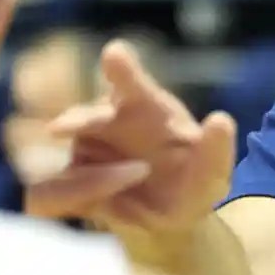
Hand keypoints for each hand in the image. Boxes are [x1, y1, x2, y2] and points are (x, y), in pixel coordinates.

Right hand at [24, 40, 236, 266]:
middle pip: (86, 116)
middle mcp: (108, 125)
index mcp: (145, 109)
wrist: (173, 221)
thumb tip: (221, 119)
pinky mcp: (69, 186)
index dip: (123, 70)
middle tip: (61, 128)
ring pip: (70, 159)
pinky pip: (52, 193)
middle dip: (80, 120)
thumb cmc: (193, 183)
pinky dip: (76, 197)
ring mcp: (85, 154)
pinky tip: (102, 205)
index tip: (115, 53)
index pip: (130, 85)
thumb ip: (217, 148)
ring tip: (132, 177)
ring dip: (92, 176)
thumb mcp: (213, 171)